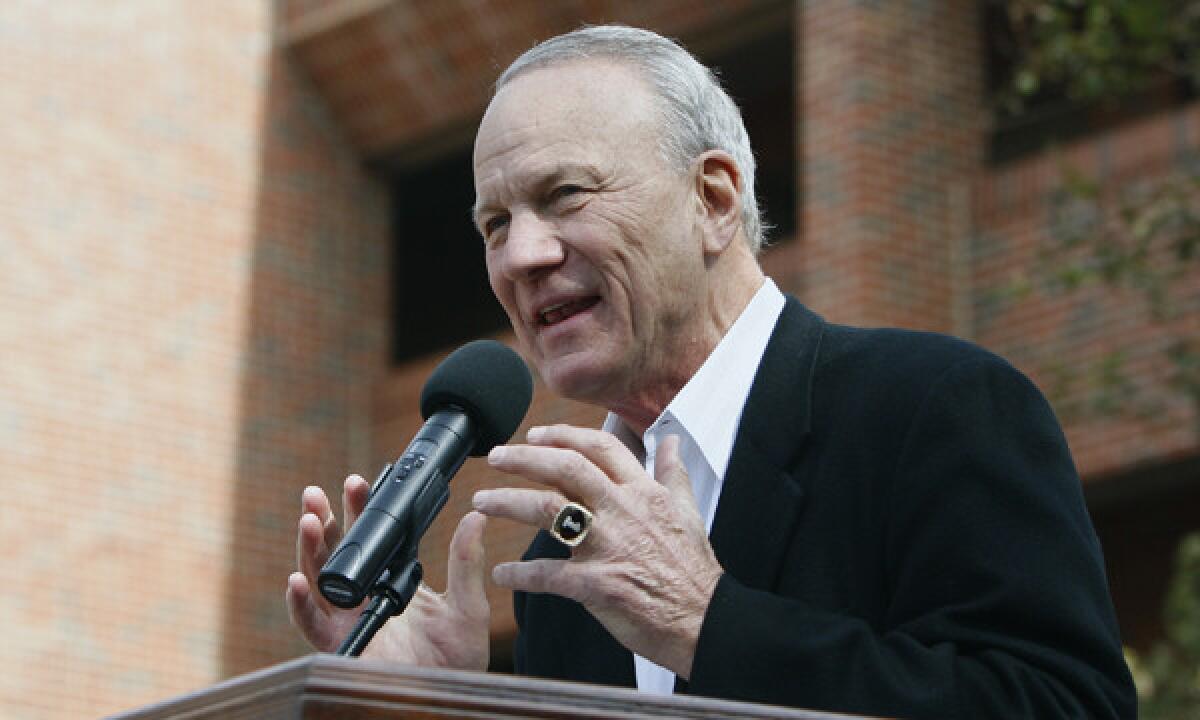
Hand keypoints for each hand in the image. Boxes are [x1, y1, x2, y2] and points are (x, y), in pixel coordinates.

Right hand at [284, 476, 489, 669]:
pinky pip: (311, 625)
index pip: (370, 539)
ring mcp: (349, 620)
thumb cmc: (458, 657)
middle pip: (335, 552)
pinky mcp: (340, 646)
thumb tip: (476, 518)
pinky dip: (300, 604)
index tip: (356, 483)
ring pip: (318, 580)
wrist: (451, 694)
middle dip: (322, 521)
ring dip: (309, 549)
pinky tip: (297, 581)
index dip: (359, 510)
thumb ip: (466, 563)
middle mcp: (365, 596)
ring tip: (308, 521)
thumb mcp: (468, 605)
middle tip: (316, 494)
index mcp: (391, 581)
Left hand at [473, 425, 722, 678]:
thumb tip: (671, 440)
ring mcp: (609, 546)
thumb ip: (672, 473)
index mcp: (643, 493)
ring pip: (548, 510)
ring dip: (508, 502)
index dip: (563, 435)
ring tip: (482, 502)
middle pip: (565, 469)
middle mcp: (623, 511)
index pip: (599, 448)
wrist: (705, 621)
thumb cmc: (693, 570)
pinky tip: (501, 574)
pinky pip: (548, 574)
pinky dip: (520, 573)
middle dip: (525, 458)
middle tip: (496, 456)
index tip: (535, 434)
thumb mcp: (688, 511)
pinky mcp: (597, 584)